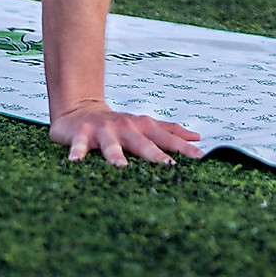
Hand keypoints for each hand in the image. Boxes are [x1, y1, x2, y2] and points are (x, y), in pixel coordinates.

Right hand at [49, 99, 203, 166]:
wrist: (82, 109)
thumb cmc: (119, 124)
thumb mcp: (145, 126)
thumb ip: (169, 132)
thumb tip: (197, 138)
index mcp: (142, 127)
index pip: (167, 138)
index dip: (183, 147)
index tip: (200, 157)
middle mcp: (126, 127)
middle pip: (143, 143)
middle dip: (155, 154)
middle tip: (169, 166)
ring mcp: (104, 131)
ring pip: (111, 145)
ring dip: (116, 155)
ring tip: (122, 167)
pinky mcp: (81, 135)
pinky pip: (79, 146)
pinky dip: (77, 153)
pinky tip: (75, 163)